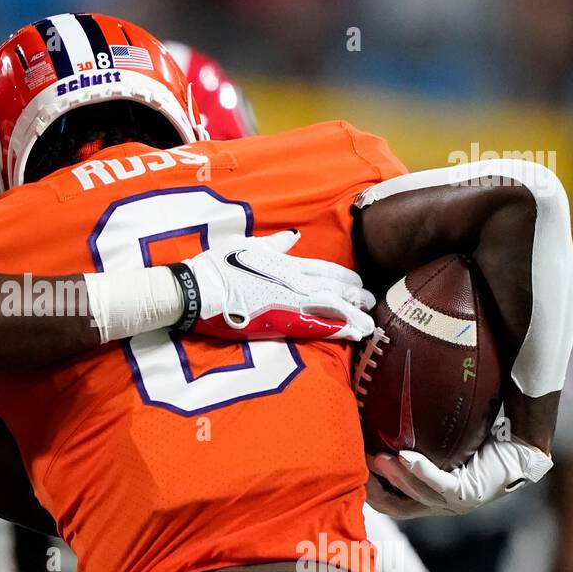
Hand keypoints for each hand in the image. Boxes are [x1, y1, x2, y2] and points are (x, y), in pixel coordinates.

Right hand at [181, 230, 375, 341]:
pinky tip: (352, 335)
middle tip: (371, 303)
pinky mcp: (282, 322)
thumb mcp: (247, 246)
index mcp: (286, 262)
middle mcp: (294, 281)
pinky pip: (318, 326)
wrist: (200, 290)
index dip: (346, 277)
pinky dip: (338, 329)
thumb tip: (292, 236)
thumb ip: (274, 244)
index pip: (325, 269)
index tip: (359, 284)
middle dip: (355, 297)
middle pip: (334, 288)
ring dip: (353, 315)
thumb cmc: (218, 266)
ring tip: (369, 324)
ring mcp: (290, 302)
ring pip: (332, 307)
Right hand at [368, 434, 553, 515]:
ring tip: (376, 456)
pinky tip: (405, 455)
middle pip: (397, 507)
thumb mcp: (441, 445)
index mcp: (430, 498)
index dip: (370, 492)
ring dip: (394, 476)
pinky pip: (439, 484)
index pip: (391, 503)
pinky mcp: (469, 494)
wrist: (519, 446)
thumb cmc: (479, 442)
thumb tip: (383, 410)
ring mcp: (455, 504)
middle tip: (358, 464)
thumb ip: (415, 440)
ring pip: (415, 494)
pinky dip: (420, 471)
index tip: (353, 470)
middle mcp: (440, 506)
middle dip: (375, 489)